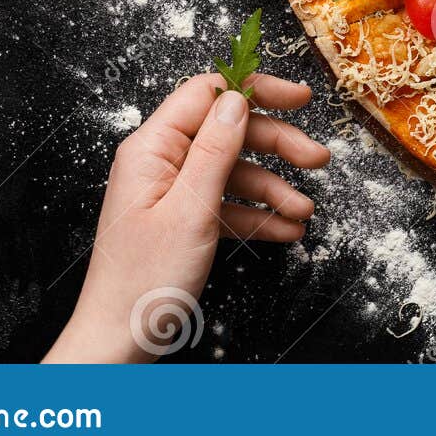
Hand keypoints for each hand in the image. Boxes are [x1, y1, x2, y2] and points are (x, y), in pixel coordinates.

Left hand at [44, 73, 330, 362]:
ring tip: (304, 210)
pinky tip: (285, 230)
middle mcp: (160, 163)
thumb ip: (215, 150)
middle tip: (317, 159)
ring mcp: (172, 192)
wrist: (118, 344)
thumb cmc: (142, 283)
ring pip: (234, 171)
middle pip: (229, 133)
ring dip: (274, 188)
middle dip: (277, 146)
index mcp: (152, 149)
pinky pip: (228, 203)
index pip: (208, 94)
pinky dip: (258, 215)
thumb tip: (238, 98)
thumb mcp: (190, 211)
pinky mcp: (182, 220)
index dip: (256, 90)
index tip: (298, 98)